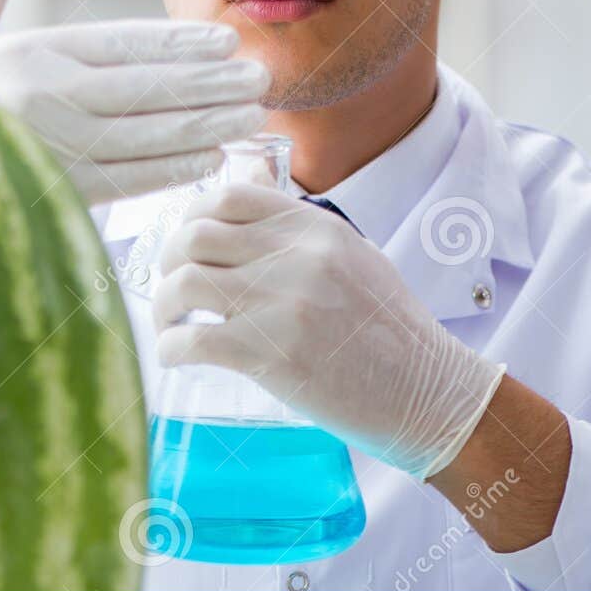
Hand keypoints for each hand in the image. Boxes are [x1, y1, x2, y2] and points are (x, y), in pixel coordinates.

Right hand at [0, 0, 270, 204]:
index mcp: (27, 54)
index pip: (120, 44)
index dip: (178, 42)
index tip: (222, 41)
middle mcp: (45, 98)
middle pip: (146, 87)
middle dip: (209, 82)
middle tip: (260, 76)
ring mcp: (53, 148)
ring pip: (146, 133)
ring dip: (204, 124)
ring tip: (249, 114)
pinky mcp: (52, 193)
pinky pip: (125, 179)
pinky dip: (171, 169)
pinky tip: (209, 158)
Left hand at [152, 182, 506, 479]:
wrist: (428, 394)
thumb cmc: (389, 332)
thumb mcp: (353, 258)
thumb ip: (299, 234)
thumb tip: (241, 204)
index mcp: (315, 228)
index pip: (228, 196)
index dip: (192, 216)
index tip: (186, 244)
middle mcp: (298, 256)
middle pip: (194, 236)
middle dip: (167, 261)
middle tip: (172, 288)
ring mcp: (284, 304)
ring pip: (183, 283)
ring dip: (163, 306)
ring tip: (172, 325)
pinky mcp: (273, 354)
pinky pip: (192, 339)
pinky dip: (171, 348)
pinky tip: (177, 356)